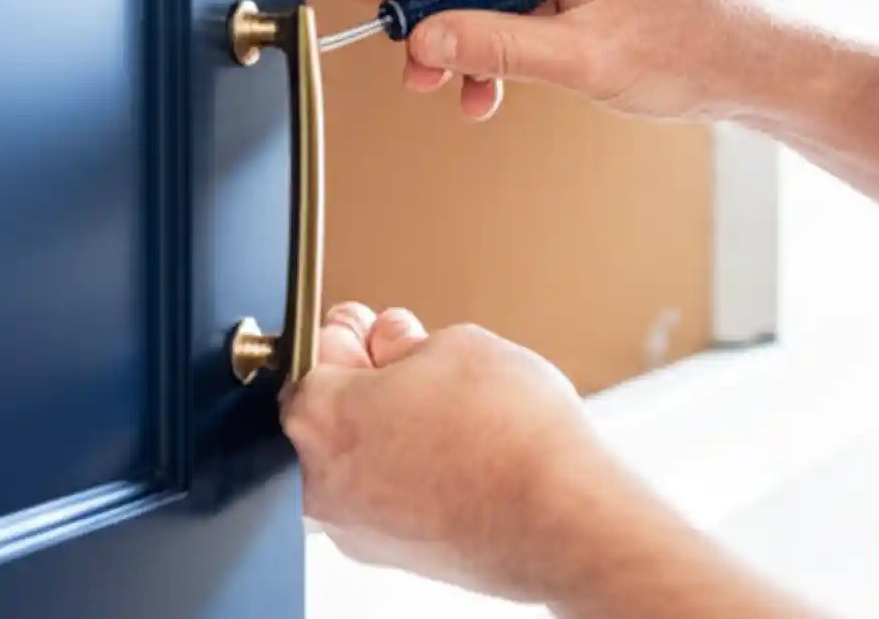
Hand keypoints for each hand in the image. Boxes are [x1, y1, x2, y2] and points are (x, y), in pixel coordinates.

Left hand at [282, 302, 603, 600]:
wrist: (564, 523)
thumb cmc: (512, 438)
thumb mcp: (456, 344)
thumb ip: (403, 338)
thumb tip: (391, 340)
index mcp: (318, 417)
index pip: (314, 350)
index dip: (353, 331)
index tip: (373, 327)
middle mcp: (320, 480)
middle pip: (330, 408)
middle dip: (370, 379)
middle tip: (421, 368)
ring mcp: (353, 524)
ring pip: (358, 454)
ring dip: (392, 427)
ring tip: (450, 414)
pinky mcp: (389, 552)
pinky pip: (384, 494)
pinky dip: (409, 471)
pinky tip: (456, 455)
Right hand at [346, 0, 784, 120]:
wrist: (755, 72)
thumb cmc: (698, 49)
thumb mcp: (584, 55)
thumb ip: (498, 45)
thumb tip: (427, 39)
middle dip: (439, 14)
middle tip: (410, 59)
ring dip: (466, 41)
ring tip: (448, 87)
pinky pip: (518, 9)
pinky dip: (497, 51)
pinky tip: (488, 90)